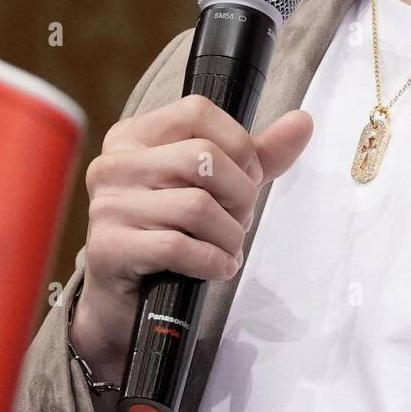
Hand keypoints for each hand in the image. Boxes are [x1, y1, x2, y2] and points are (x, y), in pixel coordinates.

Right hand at [69, 95, 313, 381]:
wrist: (126, 299)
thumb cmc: (171, 231)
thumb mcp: (216, 185)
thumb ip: (258, 154)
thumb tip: (302, 122)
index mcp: (135, 136)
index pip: (198, 112)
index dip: (239, 145)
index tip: (247, 177)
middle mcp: (114, 164)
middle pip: (203, 158)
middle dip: (241, 195)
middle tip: (240, 218)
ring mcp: (107, 206)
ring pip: (196, 206)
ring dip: (230, 234)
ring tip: (229, 246)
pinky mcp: (109, 249)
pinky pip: (179, 247)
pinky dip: (213, 260)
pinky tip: (218, 266)